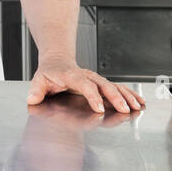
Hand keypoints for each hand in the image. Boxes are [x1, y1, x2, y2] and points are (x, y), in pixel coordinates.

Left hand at [26, 56, 144, 114]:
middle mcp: (87, 76)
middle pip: (103, 85)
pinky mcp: (102, 83)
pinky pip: (118, 87)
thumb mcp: (39, 80)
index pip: (84, 85)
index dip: (92, 96)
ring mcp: (96, 79)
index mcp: (72, 75)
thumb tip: (32, 99)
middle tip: (124, 109)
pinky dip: (129, 94)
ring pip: (113, 86)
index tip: (99, 108)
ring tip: (137, 106)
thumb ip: (36, 90)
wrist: (57, 61)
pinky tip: (139, 101)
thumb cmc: (49, 73)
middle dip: (115, 97)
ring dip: (126, 96)